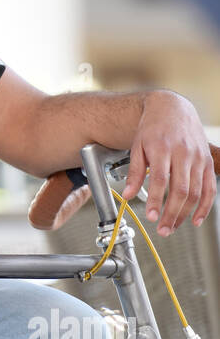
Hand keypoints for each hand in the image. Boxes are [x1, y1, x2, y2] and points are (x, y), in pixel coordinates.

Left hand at [120, 91, 215, 234]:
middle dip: (171, 213)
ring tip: (172, 227)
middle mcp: (183, 153)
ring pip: (195, 192)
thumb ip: (134, 172)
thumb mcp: (137, 146)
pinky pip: (209, 188)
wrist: (172, 108)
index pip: (160, 179)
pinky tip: (196, 220)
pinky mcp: (207, 162)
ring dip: (185, 214)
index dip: (156, 200)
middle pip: (181, 189)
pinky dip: (205, 206)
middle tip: (162, 230)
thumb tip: (127, 195)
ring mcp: (198, 158)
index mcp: (163, 147)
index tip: (150, 216)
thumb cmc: (152, 128)